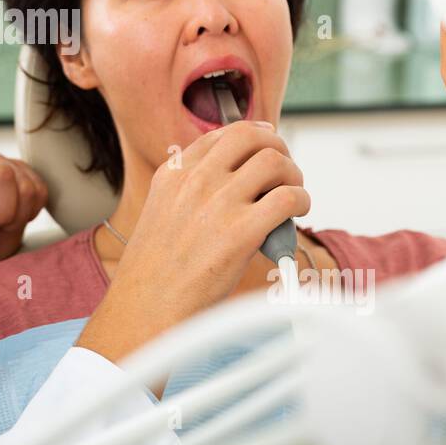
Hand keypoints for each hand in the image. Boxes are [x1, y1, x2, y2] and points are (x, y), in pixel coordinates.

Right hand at [76, 121, 309, 365]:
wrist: (144, 309)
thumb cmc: (152, 275)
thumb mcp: (159, 215)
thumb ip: (189, 194)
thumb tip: (233, 187)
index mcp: (172, 174)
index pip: (221, 135)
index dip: (253, 135)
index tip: (266, 143)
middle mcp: (195, 180)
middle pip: (251, 137)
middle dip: (277, 148)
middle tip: (284, 171)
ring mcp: (218, 203)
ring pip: (275, 162)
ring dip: (293, 175)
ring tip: (293, 196)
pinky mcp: (241, 232)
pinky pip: (289, 198)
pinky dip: (301, 201)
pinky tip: (297, 215)